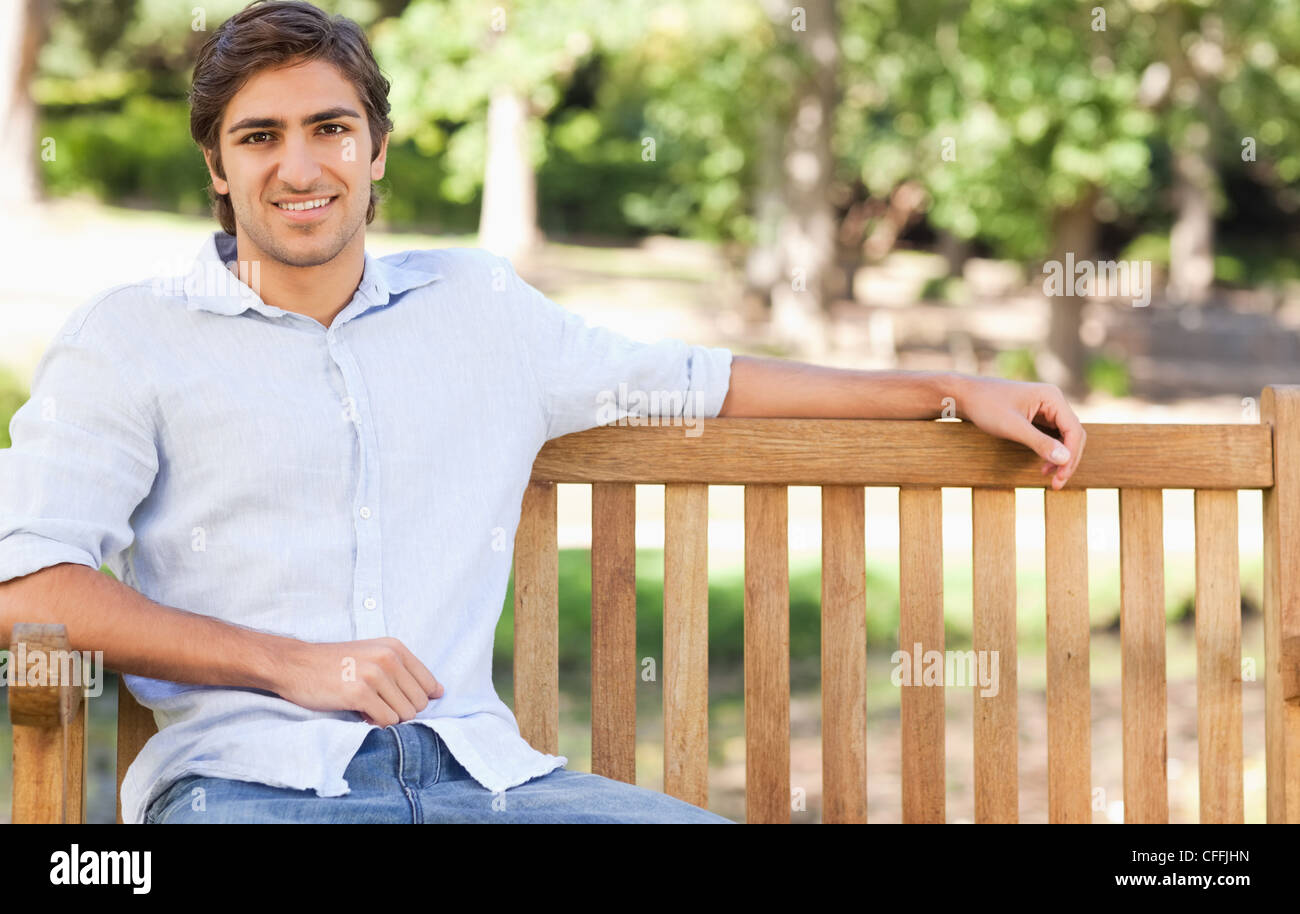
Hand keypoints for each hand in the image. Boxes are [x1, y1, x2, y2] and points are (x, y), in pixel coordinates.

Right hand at [273, 637, 444, 726]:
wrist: (295, 664)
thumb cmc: (335, 663)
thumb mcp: (373, 654)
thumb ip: (404, 670)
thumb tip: (438, 692)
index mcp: (395, 648)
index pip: (428, 684)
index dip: (418, 699)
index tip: (400, 701)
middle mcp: (388, 658)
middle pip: (419, 703)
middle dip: (401, 710)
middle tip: (378, 704)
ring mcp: (374, 675)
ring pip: (405, 714)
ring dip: (387, 717)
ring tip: (367, 707)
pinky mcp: (359, 693)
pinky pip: (387, 721)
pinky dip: (375, 723)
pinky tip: (360, 713)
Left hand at [949, 376, 1086, 489]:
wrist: (967, 396)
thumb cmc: (986, 406)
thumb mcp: (1012, 427)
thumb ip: (1039, 442)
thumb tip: (1065, 459)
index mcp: (1052, 397)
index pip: (1074, 429)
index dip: (1071, 455)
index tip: (1061, 476)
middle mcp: (1053, 401)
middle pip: (1073, 434)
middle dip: (1068, 459)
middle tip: (1057, 483)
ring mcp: (1047, 408)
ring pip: (1065, 437)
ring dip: (1061, 458)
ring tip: (1051, 477)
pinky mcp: (1039, 416)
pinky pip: (1053, 436)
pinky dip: (1052, 452)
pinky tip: (1044, 466)